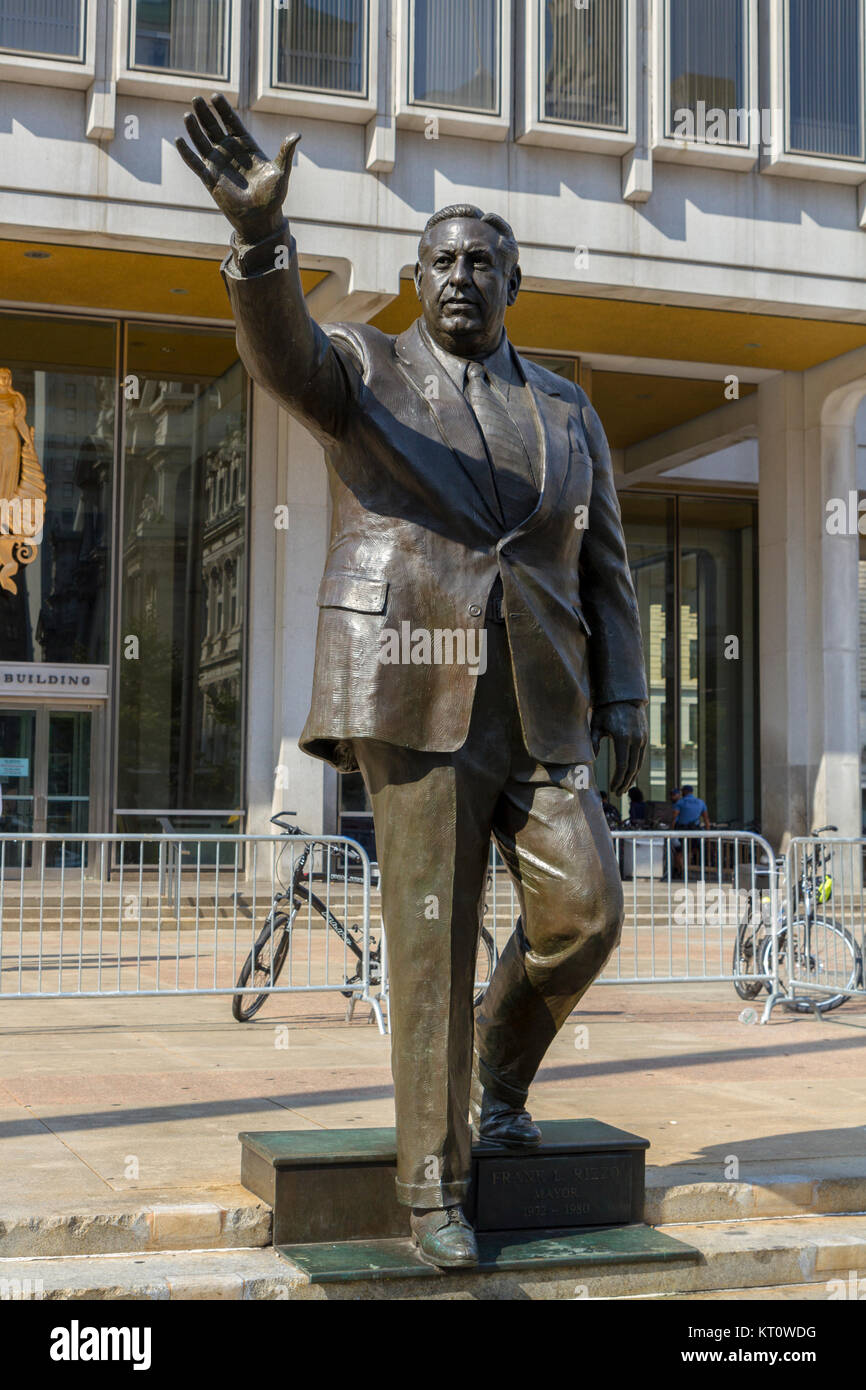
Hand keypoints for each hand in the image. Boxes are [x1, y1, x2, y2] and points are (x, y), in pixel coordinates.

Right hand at [176, 94, 299, 247]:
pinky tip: (179, 140)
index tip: (215, 96)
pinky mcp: (210, 179)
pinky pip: (195, 164)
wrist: (261, 219)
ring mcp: (219, 164)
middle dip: (205, 114)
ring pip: (202, 142)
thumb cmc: (273, 197)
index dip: (223, 109)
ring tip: (188, 115)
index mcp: (246, 146)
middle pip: (214, 128)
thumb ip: (285, 153)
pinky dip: (187, 154)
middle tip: (196, 98)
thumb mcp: (280, 172)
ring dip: (194, 129)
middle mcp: (230, 152)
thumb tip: (297, 135)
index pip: (232, 122)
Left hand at [591, 701, 646, 796]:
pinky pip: (641, 757)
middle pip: (632, 768)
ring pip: (639, 764)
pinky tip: (629, 776)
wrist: (625, 696)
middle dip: (625, 783)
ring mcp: (642, 738)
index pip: (622, 765)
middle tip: (617, 793)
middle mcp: (635, 739)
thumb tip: (591, 761)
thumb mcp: (597, 725)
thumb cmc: (606, 711)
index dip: (617, 779)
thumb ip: (593, 743)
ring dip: (631, 778)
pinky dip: (636, 768)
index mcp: (623, 737)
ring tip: (623, 788)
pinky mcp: (645, 737)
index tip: (612, 788)